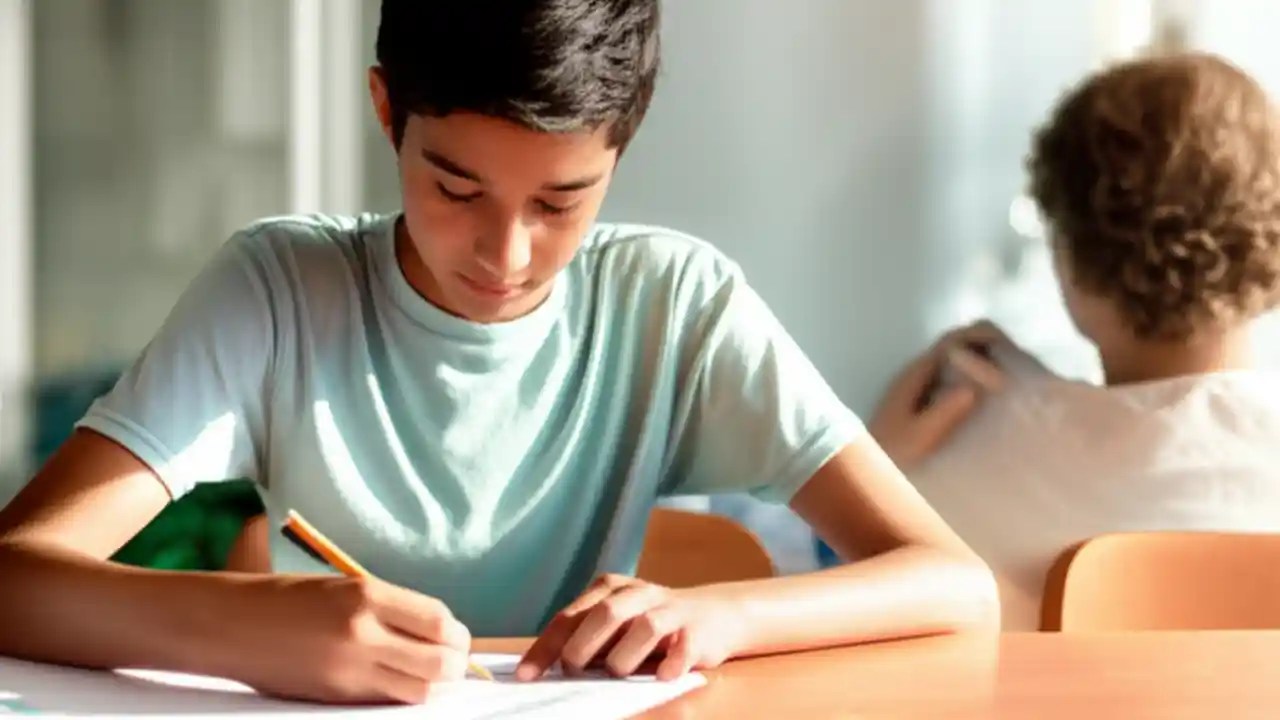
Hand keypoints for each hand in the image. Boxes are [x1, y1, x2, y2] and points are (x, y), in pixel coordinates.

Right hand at [225, 575, 470, 704]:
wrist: (230, 625)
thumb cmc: (287, 599)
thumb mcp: (345, 587)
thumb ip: (390, 609)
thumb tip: (437, 632)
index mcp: (366, 595)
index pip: (438, 621)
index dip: (456, 633)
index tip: (455, 635)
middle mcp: (363, 634)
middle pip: (439, 662)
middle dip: (455, 662)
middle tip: (452, 658)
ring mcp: (349, 671)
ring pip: (419, 691)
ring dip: (432, 684)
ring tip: (428, 673)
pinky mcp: (336, 698)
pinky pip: (387, 702)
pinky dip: (402, 695)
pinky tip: (399, 683)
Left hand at [516, 574, 744, 681]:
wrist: (717, 614)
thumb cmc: (652, 624)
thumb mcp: (617, 625)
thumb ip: (587, 640)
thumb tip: (549, 672)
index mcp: (610, 589)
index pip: (569, 617)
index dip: (546, 648)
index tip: (525, 677)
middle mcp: (639, 593)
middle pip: (605, 614)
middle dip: (582, 646)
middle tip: (573, 671)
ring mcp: (670, 610)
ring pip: (644, 627)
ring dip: (624, 658)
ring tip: (618, 673)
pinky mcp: (698, 632)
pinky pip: (683, 649)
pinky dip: (670, 665)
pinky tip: (662, 677)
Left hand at [870, 321, 1005, 468]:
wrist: (865, 478)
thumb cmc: (892, 457)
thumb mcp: (920, 437)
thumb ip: (945, 412)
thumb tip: (974, 387)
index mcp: (914, 376)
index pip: (950, 342)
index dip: (980, 337)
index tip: (1010, 347)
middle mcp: (916, 377)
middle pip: (954, 349)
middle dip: (984, 349)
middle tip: (1018, 361)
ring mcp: (919, 391)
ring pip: (954, 366)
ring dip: (979, 366)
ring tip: (1012, 377)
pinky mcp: (923, 408)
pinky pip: (952, 384)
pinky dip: (972, 383)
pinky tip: (991, 401)